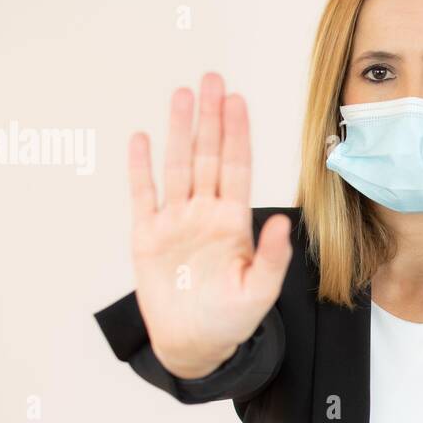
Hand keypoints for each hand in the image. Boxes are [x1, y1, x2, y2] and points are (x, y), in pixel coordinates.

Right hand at [126, 72, 291, 378]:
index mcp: (234, 223)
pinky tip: (142, 138)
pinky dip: (141, 167)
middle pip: (207, 155)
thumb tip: (282, 222)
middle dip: (210, 118)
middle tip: (212, 79)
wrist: (194, 343)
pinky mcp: (147, 236)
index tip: (238, 101)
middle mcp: (205, 213)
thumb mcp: (259, 292)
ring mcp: (176, 221)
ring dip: (179, 131)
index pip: (236, 168)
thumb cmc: (231, 320)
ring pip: (177, 166)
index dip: (237, 134)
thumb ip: (272, 258)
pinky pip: (142, 195)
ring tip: (182, 95)